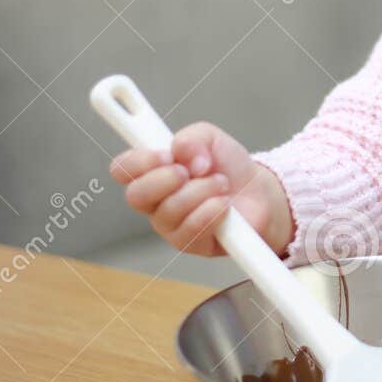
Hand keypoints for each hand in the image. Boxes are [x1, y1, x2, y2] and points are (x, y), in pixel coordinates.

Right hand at [109, 121, 293, 257]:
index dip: (138, 162)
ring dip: (201, 190)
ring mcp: (169, 226)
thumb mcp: (211, 139)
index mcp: (151, 172)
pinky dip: (212, 211)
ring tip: (221, 182)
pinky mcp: (190, 244)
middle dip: (166, 179)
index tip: (165, 154)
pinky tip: (224, 204)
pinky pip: (192, 229)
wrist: (259, 193)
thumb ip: (192, 138)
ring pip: (169, 210)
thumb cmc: (228, 167)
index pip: (122, 169)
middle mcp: (154, 201)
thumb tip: (180, 151)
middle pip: (136, 196)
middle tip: (192, 170)